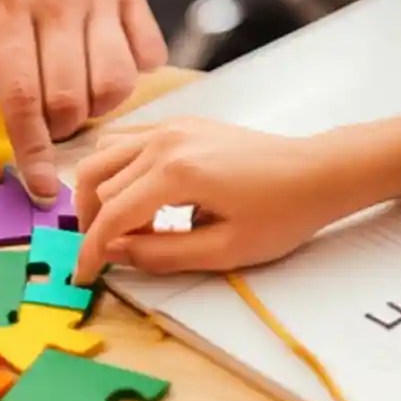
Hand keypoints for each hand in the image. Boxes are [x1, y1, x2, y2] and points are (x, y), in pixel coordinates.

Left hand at [0, 0, 165, 201]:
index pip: (24, 96)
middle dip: (57, 131)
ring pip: (114, 82)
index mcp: (1, 1)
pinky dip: (130, 76)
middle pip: (71, 99)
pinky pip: (147, 52)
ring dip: (95, 110)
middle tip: (39, 125)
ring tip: (70, 102)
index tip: (41, 189)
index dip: (33, 151)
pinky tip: (101, 70)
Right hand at [74, 118, 366, 282]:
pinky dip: (116, 170)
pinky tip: (136, 198)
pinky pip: (125, 141)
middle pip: (97, 182)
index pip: (112, 215)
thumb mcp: (223, 251)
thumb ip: (161, 255)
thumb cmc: (281, 214)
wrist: (317, 173)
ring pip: (103, 157)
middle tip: (107, 255)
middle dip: (93, 224)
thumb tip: (114, 253)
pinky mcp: (178, 125)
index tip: (83, 276)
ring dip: (99, 194)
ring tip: (122, 227)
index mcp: (176, 173)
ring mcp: (170, 127)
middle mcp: (165, 142)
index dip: (91, 251)